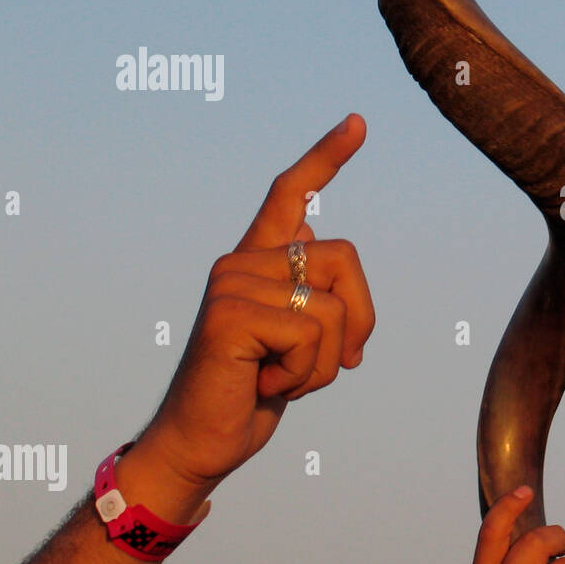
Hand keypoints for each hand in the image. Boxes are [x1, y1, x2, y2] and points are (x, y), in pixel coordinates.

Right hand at [131, 115, 374, 508]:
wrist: (206, 441)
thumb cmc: (255, 390)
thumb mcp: (299, 338)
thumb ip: (309, 287)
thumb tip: (314, 226)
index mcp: (259, 261)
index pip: (292, 193)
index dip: (327, 156)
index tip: (358, 123)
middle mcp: (241, 260)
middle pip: (347, 260)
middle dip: (358, 322)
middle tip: (324, 364)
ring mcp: (231, 282)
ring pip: (334, 308)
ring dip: (324, 363)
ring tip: (279, 377)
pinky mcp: (230, 312)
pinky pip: (312, 334)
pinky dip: (304, 375)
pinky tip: (263, 385)